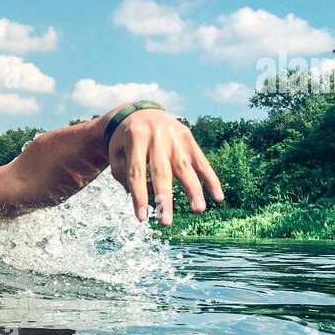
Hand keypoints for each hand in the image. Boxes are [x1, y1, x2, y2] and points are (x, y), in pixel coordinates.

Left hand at [106, 107, 223, 224]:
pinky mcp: (189, 138)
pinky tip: (218, 197)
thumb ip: (124, 174)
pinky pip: (201, 161)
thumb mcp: (116, 153)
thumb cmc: (125, 140)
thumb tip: (145, 196)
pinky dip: (211, 179)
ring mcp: (175, 137)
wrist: (140, 112)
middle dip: (165, 198)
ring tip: (198, 210)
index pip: (136, 172)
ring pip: (185, 167)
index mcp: (135, 138)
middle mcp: (157, 136)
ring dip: (192, 190)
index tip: (142, 218)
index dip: (139, 196)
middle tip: (166, 222)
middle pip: (161, 171)